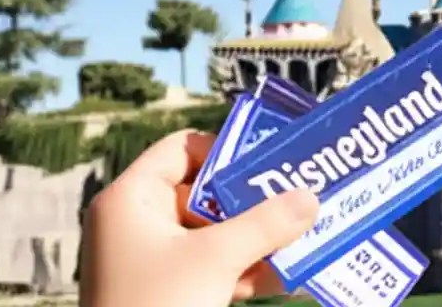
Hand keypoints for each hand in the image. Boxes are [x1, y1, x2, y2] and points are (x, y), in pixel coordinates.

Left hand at [80, 129, 318, 306]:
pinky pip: (209, 265)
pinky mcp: (164, 290)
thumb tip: (310, 197)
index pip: (182, 149)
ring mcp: (149, 259)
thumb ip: (266, 224)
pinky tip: (282, 276)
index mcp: (131, 199)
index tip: (272, 164)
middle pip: (203, 192)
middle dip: (252, 201)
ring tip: (300, 236)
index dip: (227, 151)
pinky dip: (241, 268)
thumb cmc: (158, 306)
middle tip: (298, 197)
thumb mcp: (217, 260)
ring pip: (211, 233)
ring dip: (254, 238)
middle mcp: (136, 223)